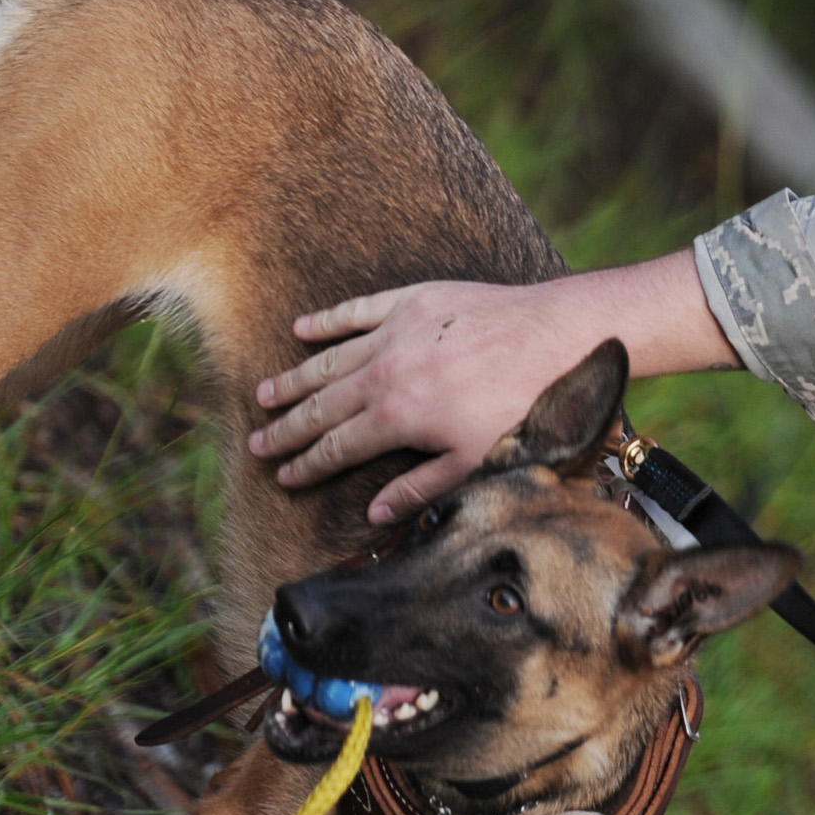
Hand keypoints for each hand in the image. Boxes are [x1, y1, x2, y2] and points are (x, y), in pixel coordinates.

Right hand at [254, 250, 738, 522]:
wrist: (557, 339)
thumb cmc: (523, 407)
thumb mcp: (475, 461)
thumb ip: (421, 488)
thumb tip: (376, 513)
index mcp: (397, 418)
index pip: (337, 447)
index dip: (307, 464)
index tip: (282, 476)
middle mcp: (385, 373)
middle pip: (323, 405)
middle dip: (288, 428)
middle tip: (257, 444)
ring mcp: (396, 333)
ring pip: (330, 359)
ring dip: (296, 379)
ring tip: (265, 395)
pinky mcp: (414, 300)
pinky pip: (357, 311)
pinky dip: (328, 321)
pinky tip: (302, 329)